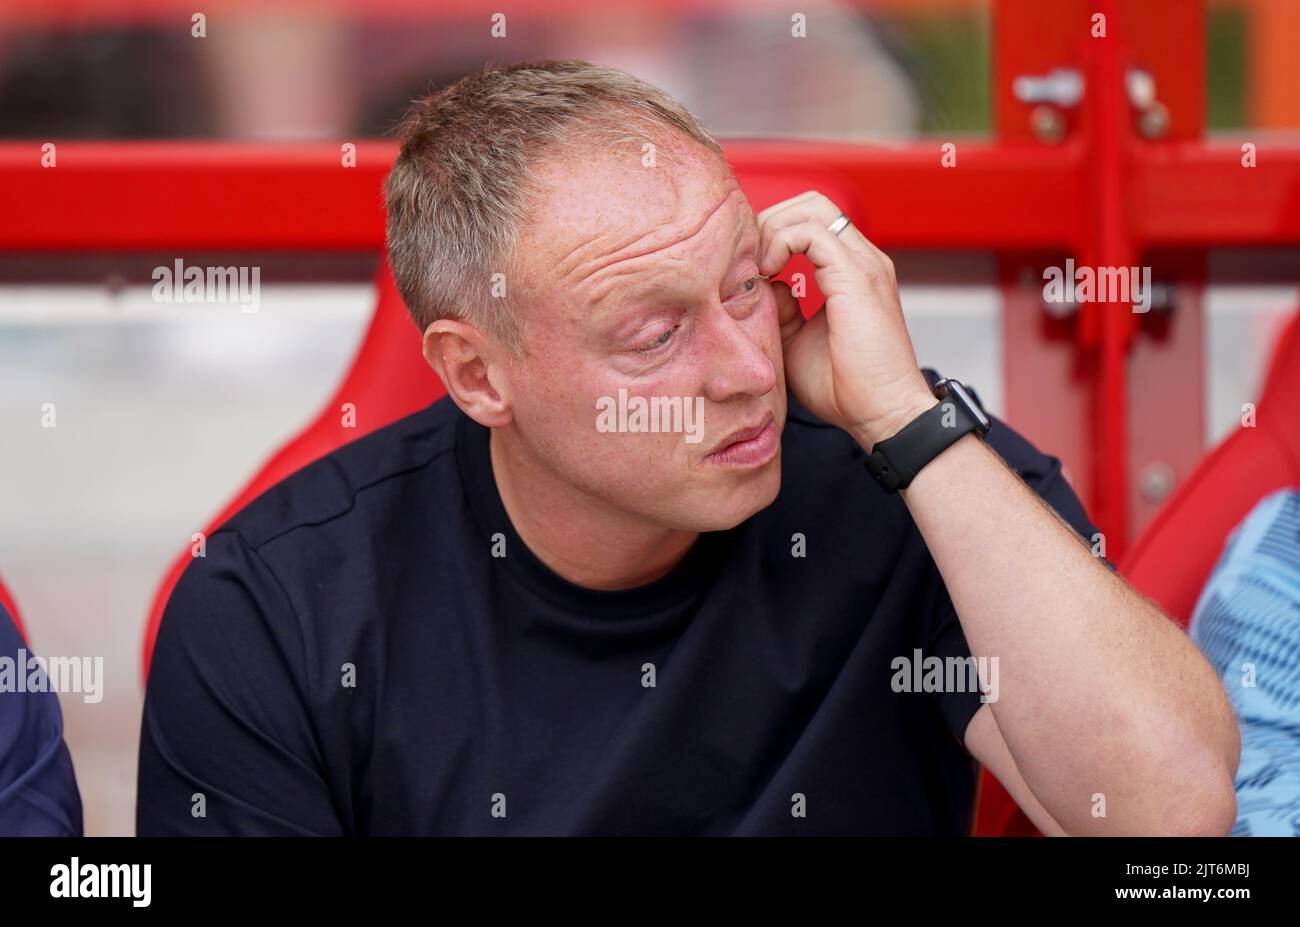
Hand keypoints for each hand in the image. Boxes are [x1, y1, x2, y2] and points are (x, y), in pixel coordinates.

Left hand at [757, 191, 934, 449]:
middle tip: (750, 262)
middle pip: (810, 203)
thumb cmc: (845, 388)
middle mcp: (863, 259)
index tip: (750, 269)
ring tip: (760, 269)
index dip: (772, 233)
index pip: (810, 221)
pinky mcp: (858, 276)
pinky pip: (812, 232)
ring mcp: (864, 263)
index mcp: (852, 271)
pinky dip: (781, 242)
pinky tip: (770, 274)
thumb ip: (782, 308)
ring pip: (811, 208)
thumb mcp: (797, 341)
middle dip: (769, 222)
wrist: (882, 414)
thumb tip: (763, 285)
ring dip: (773, 230)